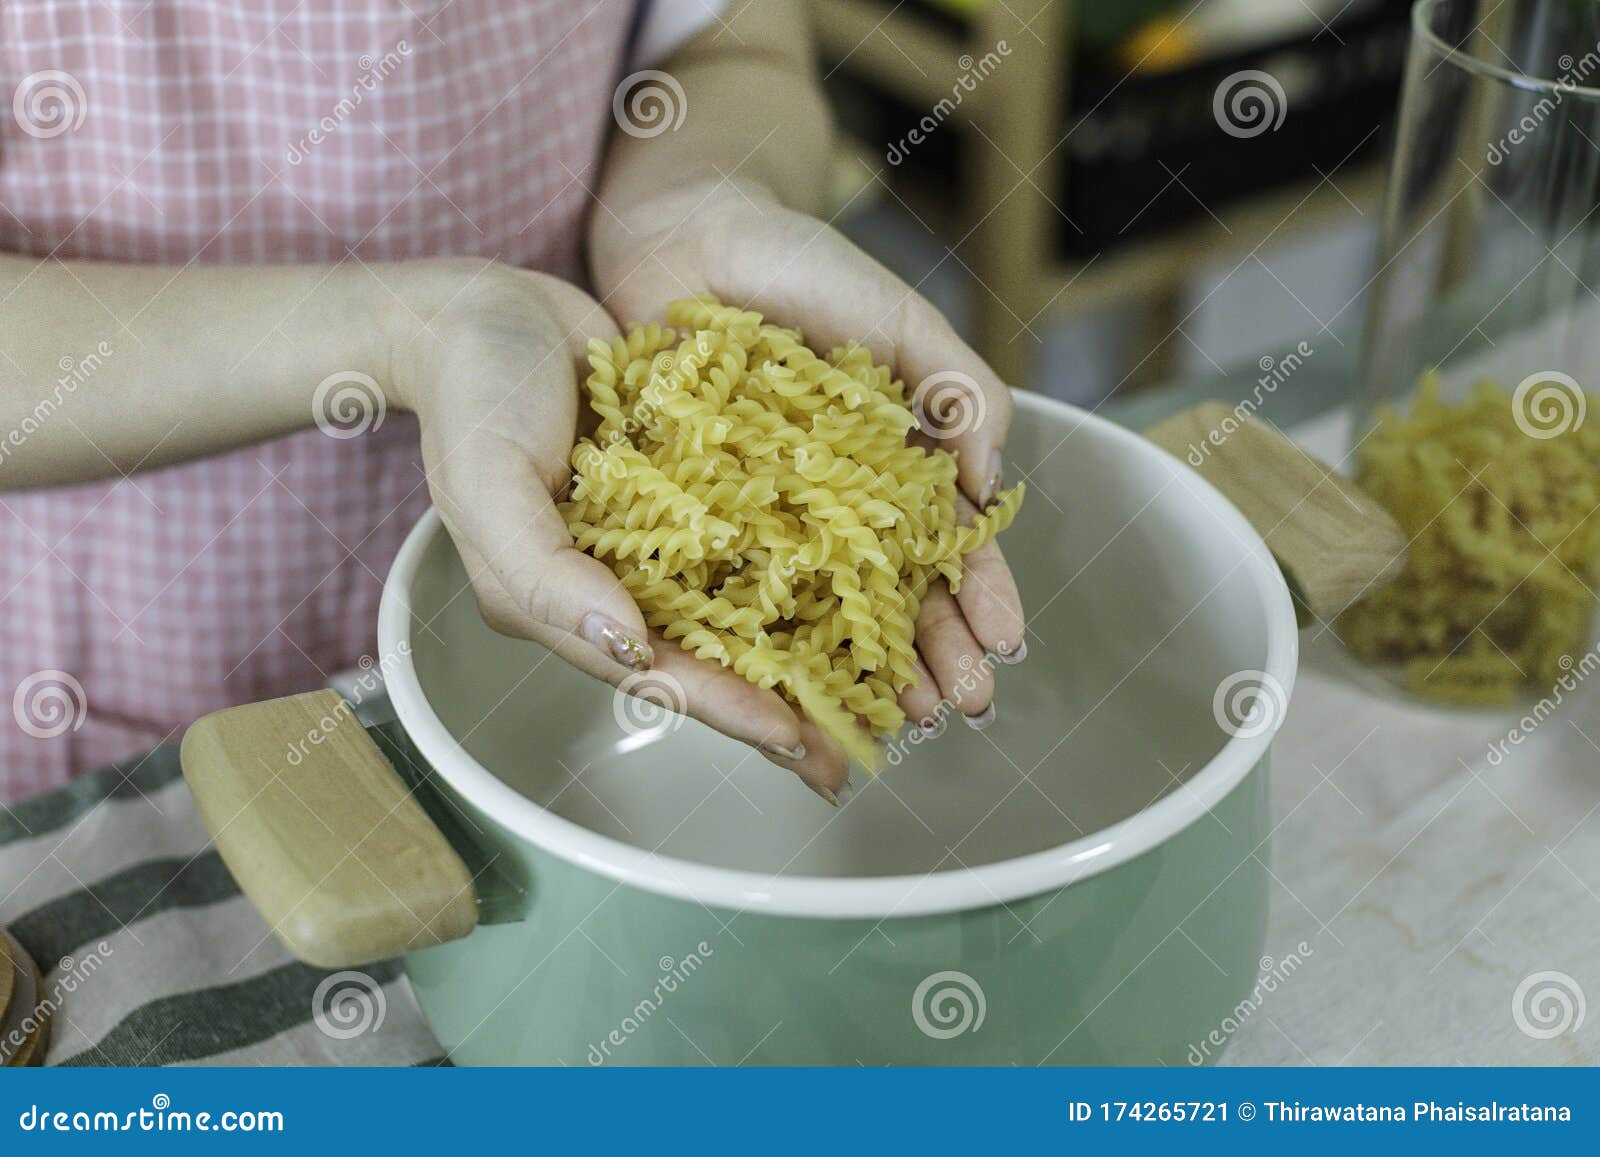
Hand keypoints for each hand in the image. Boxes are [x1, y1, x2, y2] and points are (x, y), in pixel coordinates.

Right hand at [385, 259, 815, 789]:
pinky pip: (749, 533)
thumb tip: (628, 643)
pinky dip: (798, 560)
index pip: (656, 672)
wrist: (482, 307)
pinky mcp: (686, 487)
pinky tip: (856, 579)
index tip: (794, 739)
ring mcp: (657, 536)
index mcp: (564, 602)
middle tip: (850, 751)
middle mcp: (618, 581)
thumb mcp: (488, 486)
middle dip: (778, 705)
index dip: (725, 709)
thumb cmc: (472, 396)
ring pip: (740, 607)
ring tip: (871, 686)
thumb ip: (544, 575)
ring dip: (802, 647)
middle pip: (710, 658)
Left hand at [590, 182, 1026, 785]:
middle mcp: (838, 491)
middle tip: (956, 708)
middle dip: (933, 649)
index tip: (1003, 645)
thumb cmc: (794, 260)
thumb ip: (956, 382)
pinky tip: (792, 680)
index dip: (980, 591)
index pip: (950, 536)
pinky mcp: (703, 510)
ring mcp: (772, 506)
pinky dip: (770, 634)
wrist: (680, 228)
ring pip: (825, 602)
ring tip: (892, 715)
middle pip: (896, 587)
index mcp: (894, 449)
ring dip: (864, 661)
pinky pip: (740, 582)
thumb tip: (992, 475)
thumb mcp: (895, 312)